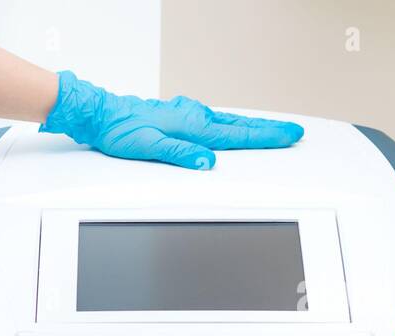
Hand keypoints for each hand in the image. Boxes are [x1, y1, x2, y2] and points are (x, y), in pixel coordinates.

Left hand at [41, 71, 303, 169]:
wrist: (101, 114)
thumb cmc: (120, 131)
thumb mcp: (148, 147)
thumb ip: (179, 155)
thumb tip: (206, 162)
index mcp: (192, 126)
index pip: (238, 135)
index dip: (266, 138)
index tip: (290, 137)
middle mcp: (194, 116)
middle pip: (240, 126)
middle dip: (268, 130)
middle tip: (293, 132)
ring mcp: (188, 114)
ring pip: (229, 121)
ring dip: (252, 126)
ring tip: (272, 129)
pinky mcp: (179, 115)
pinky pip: (214, 120)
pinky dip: (230, 123)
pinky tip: (230, 125)